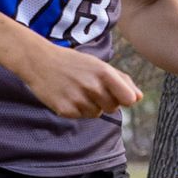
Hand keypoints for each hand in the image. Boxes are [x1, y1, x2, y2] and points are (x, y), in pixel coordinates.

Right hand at [17, 43, 141, 119]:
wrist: (39, 61)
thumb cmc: (72, 62)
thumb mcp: (98, 64)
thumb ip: (121, 80)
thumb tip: (139, 98)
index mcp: (104, 73)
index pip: (129, 99)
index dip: (124, 98)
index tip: (117, 94)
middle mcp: (92, 87)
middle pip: (113, 108)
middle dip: (105, 101)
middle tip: (89, 88)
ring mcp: (78, 99)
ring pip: (96, 113)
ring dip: (89, 105)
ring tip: (76, 90)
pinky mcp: (65, 110)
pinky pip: (80, 116)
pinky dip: (75, 109)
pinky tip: (67, 95)